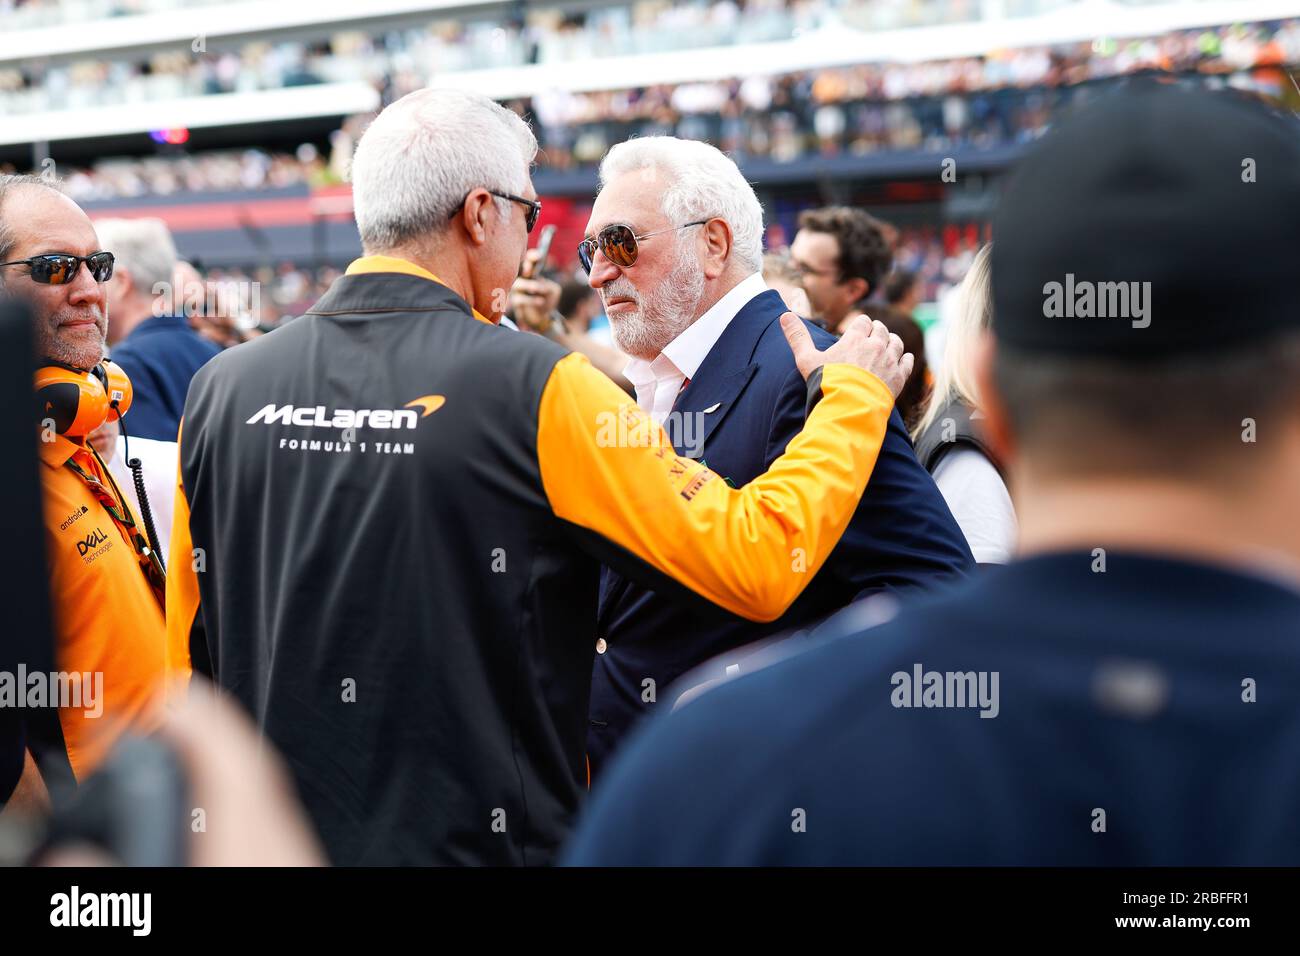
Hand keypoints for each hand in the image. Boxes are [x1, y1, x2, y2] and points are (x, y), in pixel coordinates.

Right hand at [512, 249, 560, 333]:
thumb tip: (540, 285)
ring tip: (540, 289)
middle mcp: (522, 279)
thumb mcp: (554, 291)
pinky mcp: (516, 303)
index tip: (539, 256)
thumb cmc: (547, 300)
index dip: (532, 256)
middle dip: (524, 267)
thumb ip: (549, 286)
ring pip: (517, 284)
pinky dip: (531, 300)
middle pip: (518, 268)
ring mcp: (517, 290)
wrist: (543, 317)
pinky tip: (541, 301)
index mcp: (531, 273)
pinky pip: (520, 299)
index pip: (529, 260)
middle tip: (530, 270)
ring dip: (529, 285)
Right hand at [780, 312, 913, 396]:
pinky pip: (907, 361)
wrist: (848, 407)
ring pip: (896, 343)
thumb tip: (784, 316)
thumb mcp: (806, 360)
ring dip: (891, 342)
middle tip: (871, 338)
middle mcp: (875, 345)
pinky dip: (905, 359)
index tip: (858, 330)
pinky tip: (902, 360)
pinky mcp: (899, 377)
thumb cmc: (826, 383)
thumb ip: (797, 337)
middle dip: (876, 331)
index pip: (863, 321)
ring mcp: (889, 361)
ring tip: (886, 347)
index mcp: (855, 338)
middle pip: (881, 330)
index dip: (861, 325)